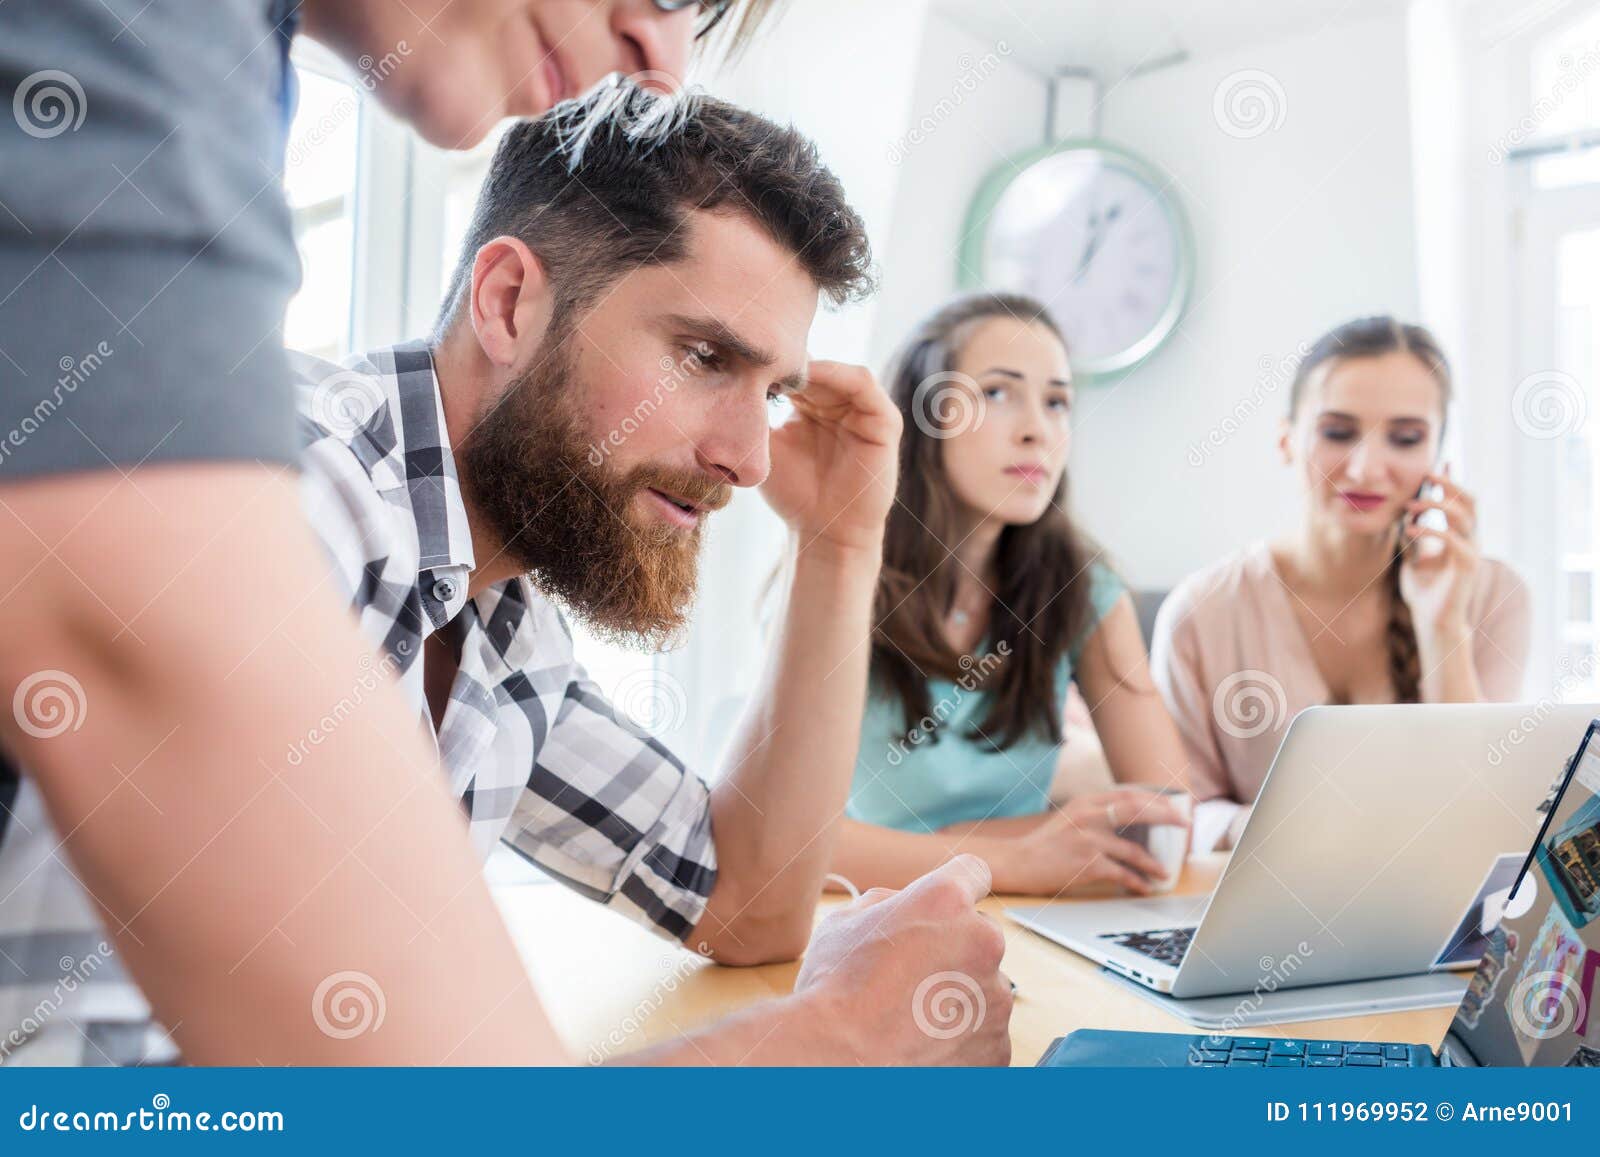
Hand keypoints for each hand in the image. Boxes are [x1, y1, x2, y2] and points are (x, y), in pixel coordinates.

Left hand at [761, 360, 900, 556]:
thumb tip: (729, 375)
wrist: (823, 531)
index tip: (743, 353)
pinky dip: (840, 373)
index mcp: (812, 406)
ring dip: (813, 364)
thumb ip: (758, 412)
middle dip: (792, 358)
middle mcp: (839, 404)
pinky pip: (864, 385)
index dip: (774, 361)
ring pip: (840, 370)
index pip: (797, 370)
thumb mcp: (767, 445)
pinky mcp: (884, 421)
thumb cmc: (794, 493)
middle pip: (818, 366)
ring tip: (785, 363)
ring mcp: (863, 411)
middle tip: (763, 350)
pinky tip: (812, 374)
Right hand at [794, 855, 1012, 1065]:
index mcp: (946, 900)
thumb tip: (902, 905)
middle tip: (909, 980)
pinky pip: (985, 1037)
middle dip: (954, 952)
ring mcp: (995, 998)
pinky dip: (962, 1044)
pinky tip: (921, 1049)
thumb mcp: (844, 923)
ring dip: (957, 1000)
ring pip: (983, 990)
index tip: (944, 910)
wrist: (840, 1066)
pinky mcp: (999, 1047)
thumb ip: (887, 903)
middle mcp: (982, 941)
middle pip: (980, 936)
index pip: (973, 872)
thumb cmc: (832, 994)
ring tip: (908, 1023)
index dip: (956, 891)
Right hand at [990, 792, 1185, 894]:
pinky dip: (1137, 882)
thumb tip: (1131, 817)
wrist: (1018, 862)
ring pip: (1134, 850)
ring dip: (1153, 864)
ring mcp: (1089, 840)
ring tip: (1164, 872)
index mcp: (1085, 802)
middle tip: (1184, 825)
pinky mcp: (1087, 864)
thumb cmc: (1045, 844)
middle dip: (1166, 817)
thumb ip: (1096, 813)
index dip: (1156, 800)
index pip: (1129, 794)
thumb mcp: (1069, 817)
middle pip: (1138, 810)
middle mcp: (1089, 816)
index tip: (1174, 806)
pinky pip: (1122, 874)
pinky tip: (1145, 887)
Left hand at [1399, 466, 1479, 638]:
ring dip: (1436, 506)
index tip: (1441, 460)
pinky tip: (1411, 530)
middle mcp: (1470, 539)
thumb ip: (1412, 536)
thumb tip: (1403, 515)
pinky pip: (1453, 540)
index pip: (1459, 501)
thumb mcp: (1412, 557)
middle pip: (1469, 501)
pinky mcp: (1467, 565)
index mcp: (1459, 535)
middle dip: (1450, 484)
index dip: (1451, 481)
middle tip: (1428, 474)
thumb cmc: (1423, 590)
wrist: (1432, 620)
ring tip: (1410, 506)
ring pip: (1463, 516)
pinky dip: (1431, 530)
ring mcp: (1472, 551)